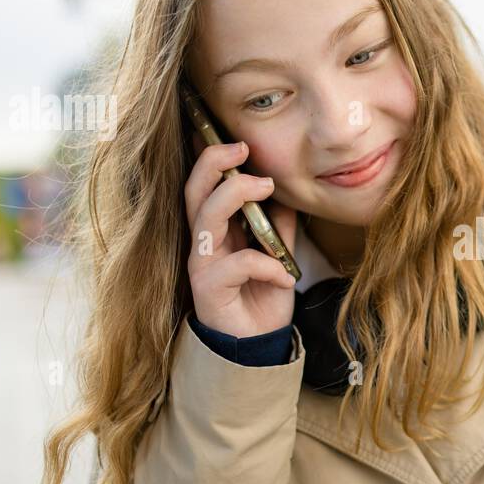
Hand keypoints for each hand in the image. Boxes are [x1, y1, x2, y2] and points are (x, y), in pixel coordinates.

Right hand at [184, 135, 296, 337]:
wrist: (258, 345)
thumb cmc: (262, 296)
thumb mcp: (277, 252)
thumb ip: (279, 223)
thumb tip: (288, 190)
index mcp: (217, 230)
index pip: (204, 185)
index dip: (211, 158)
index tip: (234, 137)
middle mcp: (204, 242)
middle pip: (194, 192)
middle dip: (214, 163)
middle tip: (242, 148)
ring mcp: (203, 265)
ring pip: (207, 217)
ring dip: (237, 195)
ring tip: (267, 187)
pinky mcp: (209, 289)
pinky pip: (238, 263)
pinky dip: (267, 264)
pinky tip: (284, 277)